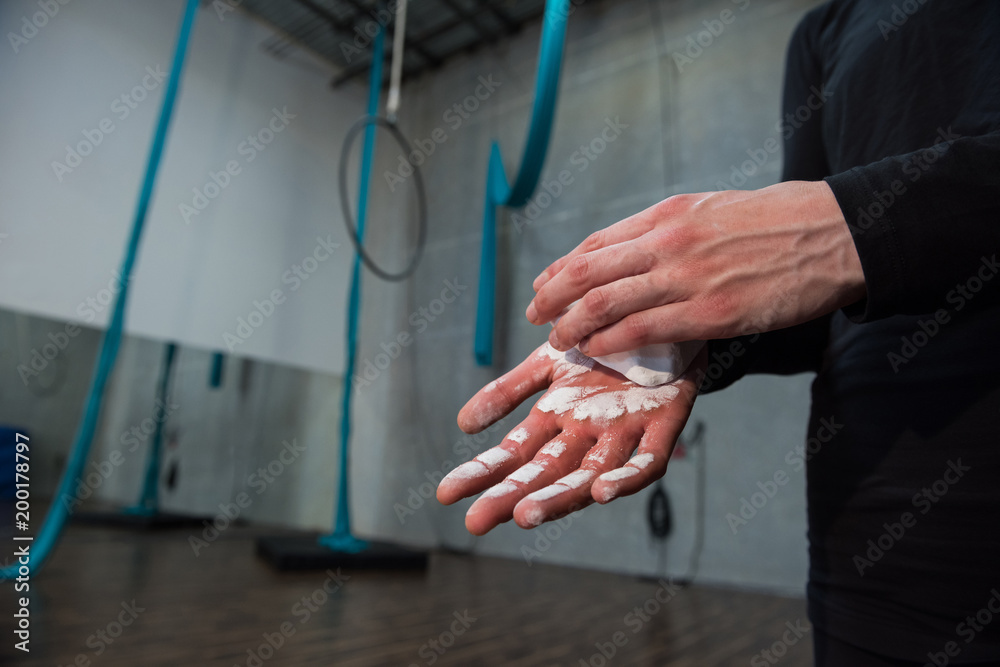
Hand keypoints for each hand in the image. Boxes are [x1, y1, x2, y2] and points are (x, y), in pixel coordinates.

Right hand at [437, 343, 702, 534]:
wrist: (661, 315)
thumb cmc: (605, 346)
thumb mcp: (549, 363)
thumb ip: (509, 391)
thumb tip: (462, 424)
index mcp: (555, 421)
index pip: (512, 456)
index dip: (481, 475)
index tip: (444, 494)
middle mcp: (586, 435)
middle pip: (544, 473)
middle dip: (510, 498)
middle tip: (476, 523)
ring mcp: (623, 433)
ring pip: (588, 475)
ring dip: (557, 498)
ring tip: (525, 515)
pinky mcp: (663, 425)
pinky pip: (645, 461)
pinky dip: (627, 478)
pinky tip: (602, 490)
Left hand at [526, 181, 865, 356]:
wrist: (835, 231)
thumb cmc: (777, 223)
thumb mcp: (713, 210)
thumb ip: (670, 232)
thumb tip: (637, 253)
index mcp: (667, 215)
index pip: (596, 244)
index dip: (561, 268)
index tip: (543, 285)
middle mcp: (668, 242)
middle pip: (588, 271)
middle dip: (552, 297)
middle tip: (535, 316)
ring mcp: (687, 277)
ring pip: (606, 302)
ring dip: (573, 325)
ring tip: (560, 342)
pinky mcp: (712, 312)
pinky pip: (644, 330)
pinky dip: (611, 343)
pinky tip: (597, 353)